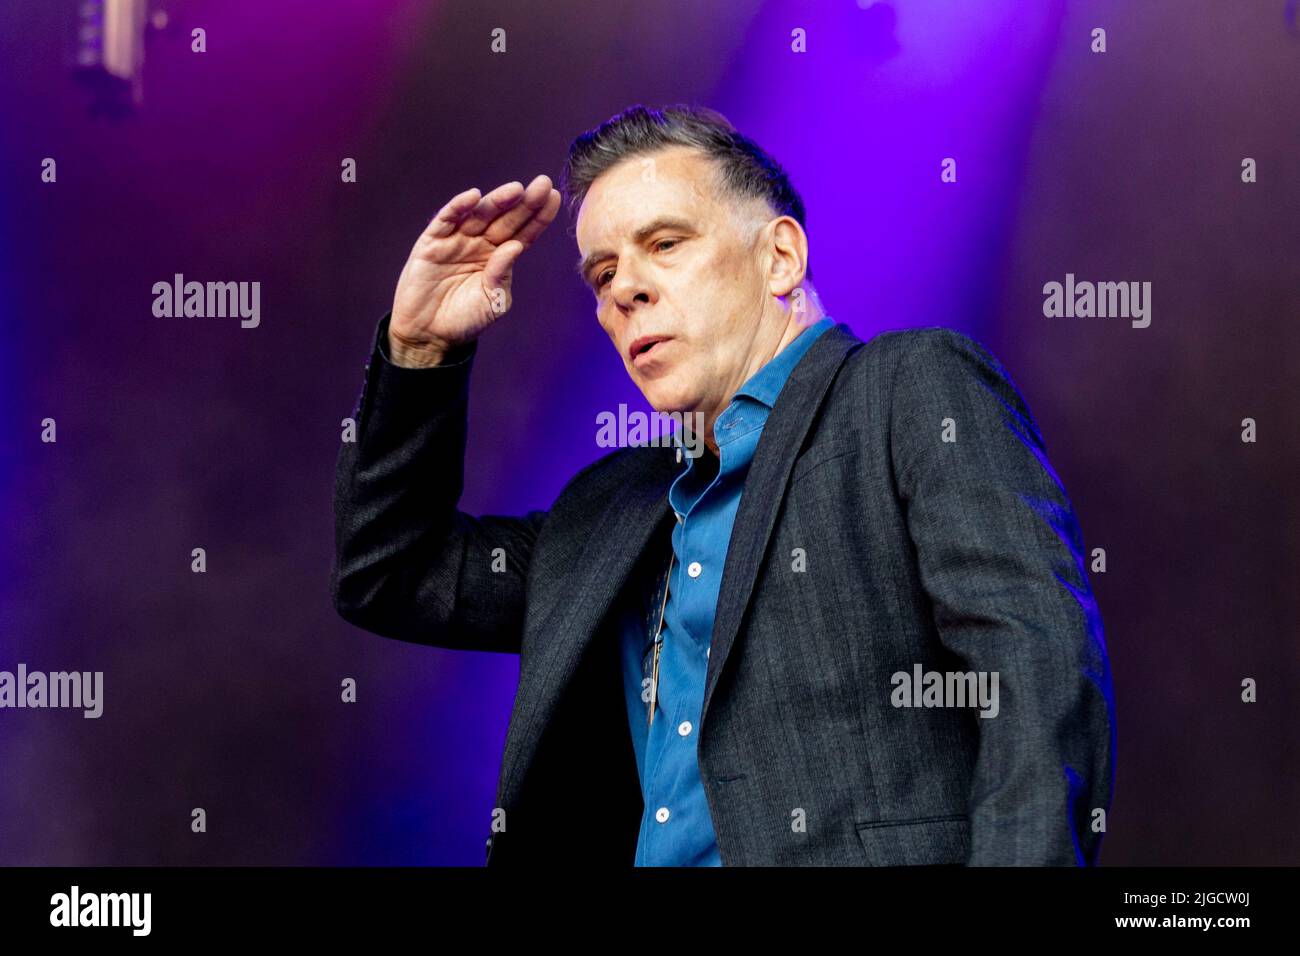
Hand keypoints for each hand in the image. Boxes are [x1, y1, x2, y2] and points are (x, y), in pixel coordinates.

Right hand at [388, 175, 560, 365]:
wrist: (429, 334)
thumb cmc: (465, 319)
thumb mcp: (492, 301)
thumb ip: (502, 275)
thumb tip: (515, 246)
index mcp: (500, 257)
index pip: (523, 232)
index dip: (538, 216)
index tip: (553, 197)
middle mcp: (481, 244)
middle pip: (506, 218)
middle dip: (524, 202)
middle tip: (542, 183)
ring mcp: (457, 241)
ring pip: (480, 215)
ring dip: (497, 201)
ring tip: (516, 190)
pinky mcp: (432, 243)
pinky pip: (446, 220)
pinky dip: (458, 207)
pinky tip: (474, 196)